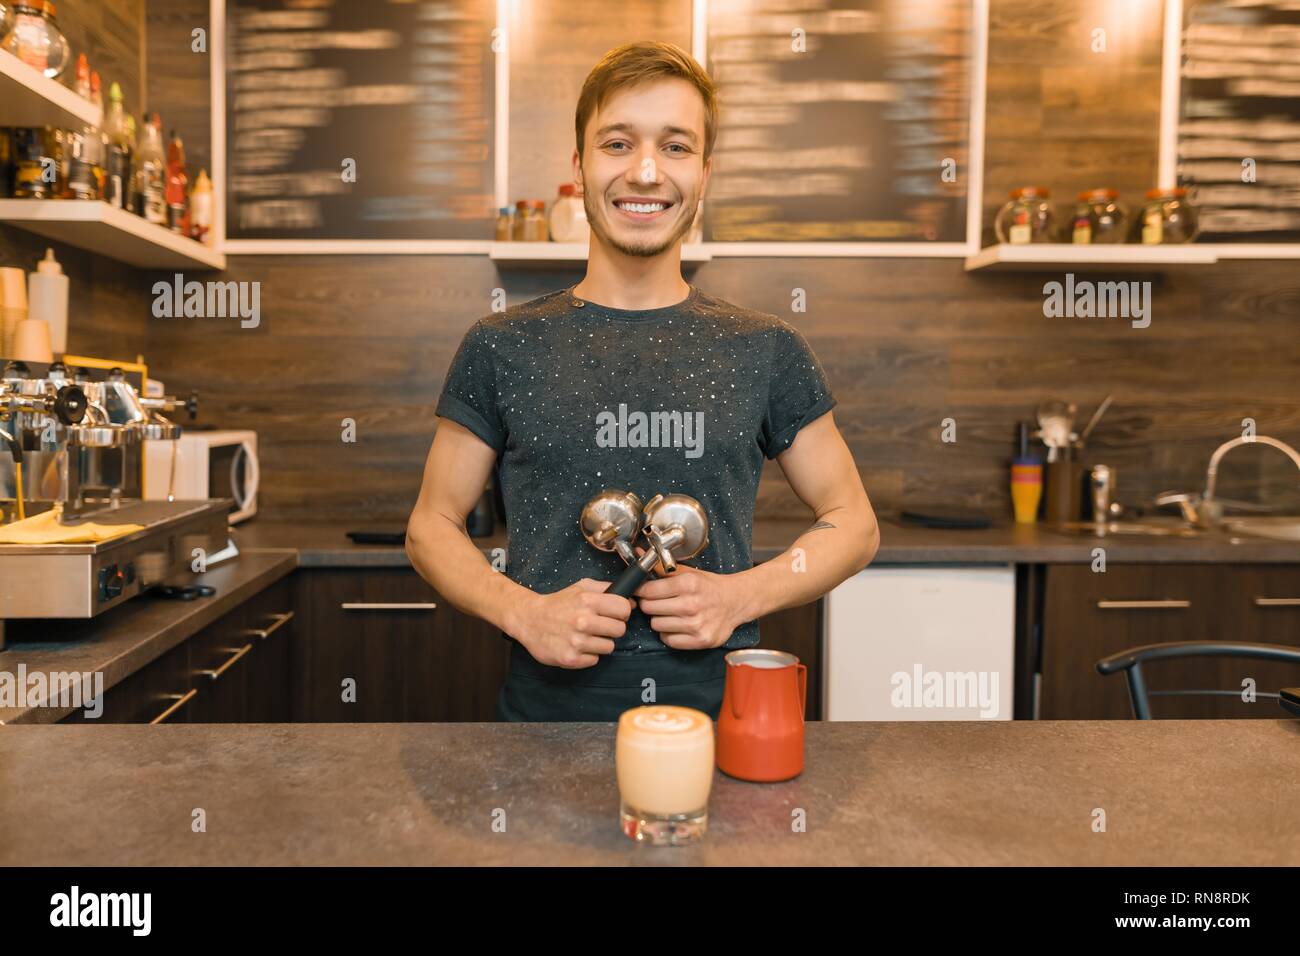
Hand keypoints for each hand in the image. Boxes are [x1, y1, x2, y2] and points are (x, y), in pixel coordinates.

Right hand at [516, 579, 631, 668]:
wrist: (529, 619)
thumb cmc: (557, 603)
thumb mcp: (580, 587)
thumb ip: (606, 589)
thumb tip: (631, 600)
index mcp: (587, 601)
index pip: (624, 609)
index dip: (621, 612)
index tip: (614, 614)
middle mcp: (583, 621)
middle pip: (620, 630)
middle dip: (612, 628)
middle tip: (600, 626)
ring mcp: (577, 641)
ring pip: (609, 647)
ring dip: (600, 643)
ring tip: (586, 636)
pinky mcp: (571, 658)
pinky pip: (594, 659)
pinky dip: (588, 654)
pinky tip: (577, 645)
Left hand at [633, 557, 749, 650]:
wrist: (736, 601)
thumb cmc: (710, 587)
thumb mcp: (688, 573)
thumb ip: (661, 567)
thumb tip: (638, 554)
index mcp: (688, 584)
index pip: (648, 591)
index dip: (642, 591)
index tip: (643, 591)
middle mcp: (692, 605)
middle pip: (649, 608)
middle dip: (650, 604)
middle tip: (659, 602)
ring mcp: (696, 624)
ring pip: (656, 625)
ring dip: (660, 620)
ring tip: (672, 614)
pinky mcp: (700, 640)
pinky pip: (668, 640)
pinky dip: (670, 634)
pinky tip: (679, 625)